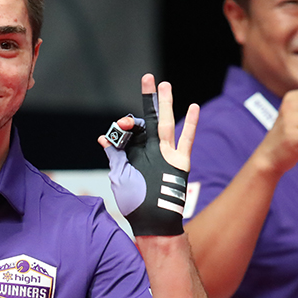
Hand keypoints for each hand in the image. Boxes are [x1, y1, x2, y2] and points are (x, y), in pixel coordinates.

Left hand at [99, 74, 199, 235]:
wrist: (153, 220)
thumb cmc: (134, 201)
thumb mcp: (119, 176)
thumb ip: (115, 155)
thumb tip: (104, 138)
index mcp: (134, 151)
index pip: (130, 129)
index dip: (124, 124)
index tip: (121, 127)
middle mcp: (150, 149)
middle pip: (150, 118)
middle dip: (148, 98)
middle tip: (148, 77)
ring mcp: (166, 153)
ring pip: (167, 123)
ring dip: (166, 104)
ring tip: (165, 85)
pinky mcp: (180, 161)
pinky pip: (186, 138)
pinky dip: (191, 123)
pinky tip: (194, 107)